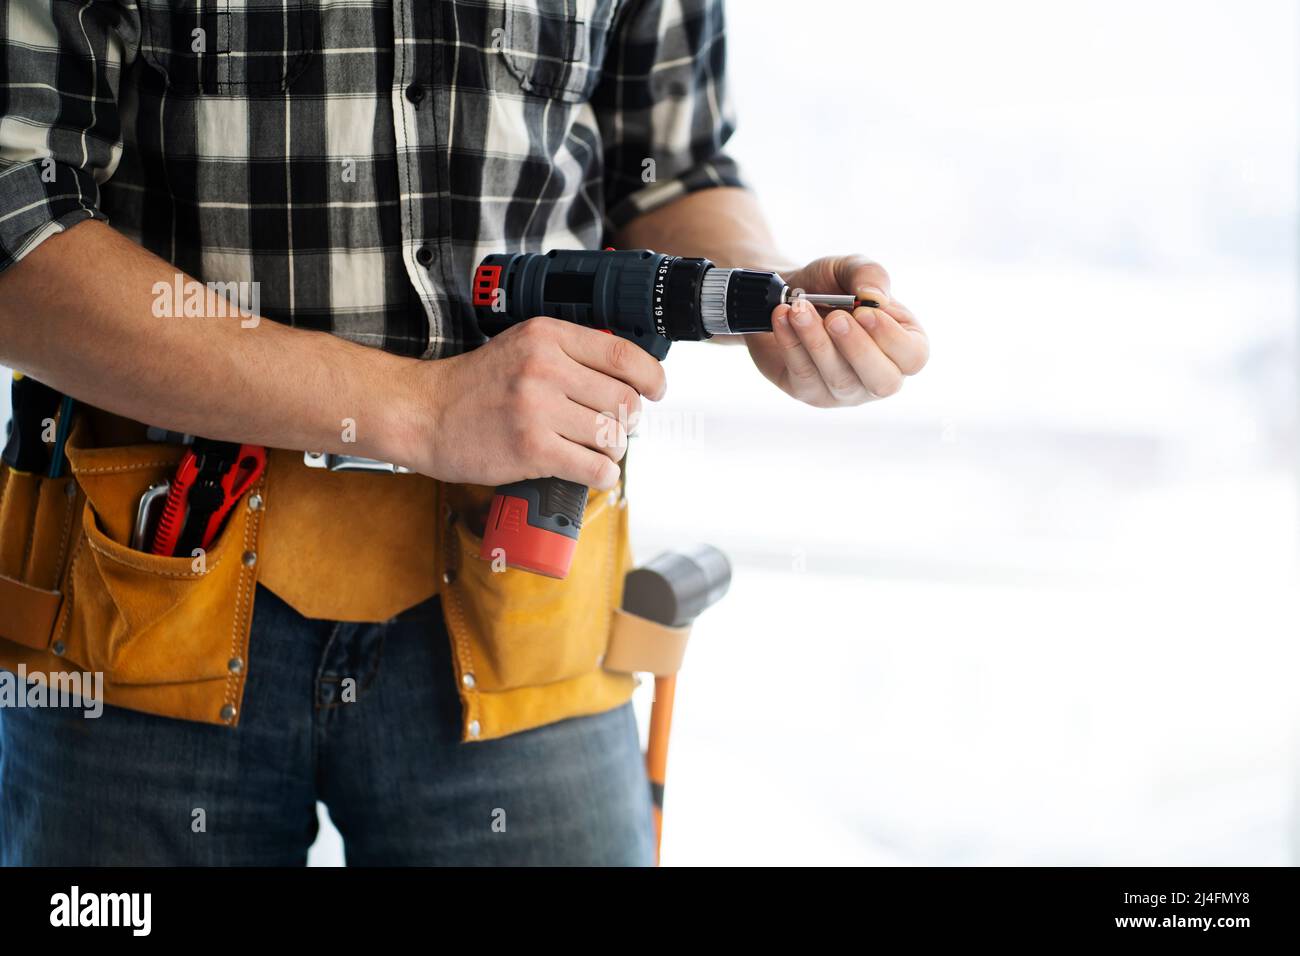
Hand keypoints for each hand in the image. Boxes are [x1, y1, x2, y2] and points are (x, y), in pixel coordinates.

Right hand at [405, 317, 665, 488]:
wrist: (425, 414)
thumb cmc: (475, 386)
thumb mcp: (522, 347)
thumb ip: (569, 351)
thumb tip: (626, 373)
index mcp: (547, 336)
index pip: (622, 352)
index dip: (650, 376)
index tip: (657, 390)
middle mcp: (544, 368)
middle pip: (624, 399)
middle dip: (628, 421)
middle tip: (614, 428)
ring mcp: (537, 409)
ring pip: (611, 436)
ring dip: (612, 450)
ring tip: (596, 451)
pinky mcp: (531, 449)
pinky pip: (593, 467)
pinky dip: (603, 475)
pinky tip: (592, 472)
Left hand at [746, 255, 928, 406]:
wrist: (784, 295)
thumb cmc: (829, 287)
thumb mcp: (849, 269)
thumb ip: (869, 274)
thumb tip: (874, 297)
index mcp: (903, 346)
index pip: (913, 357)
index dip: (891, 338)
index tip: (864, 311)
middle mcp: (878, 376)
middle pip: (883, 382)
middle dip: (858, 349)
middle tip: (835, 318)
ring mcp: (844, 392)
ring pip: (839, 379)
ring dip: (817, 341)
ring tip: (798, 308)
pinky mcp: (808, 392)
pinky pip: (803, 375)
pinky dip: (791, 344)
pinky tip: (782, 317)